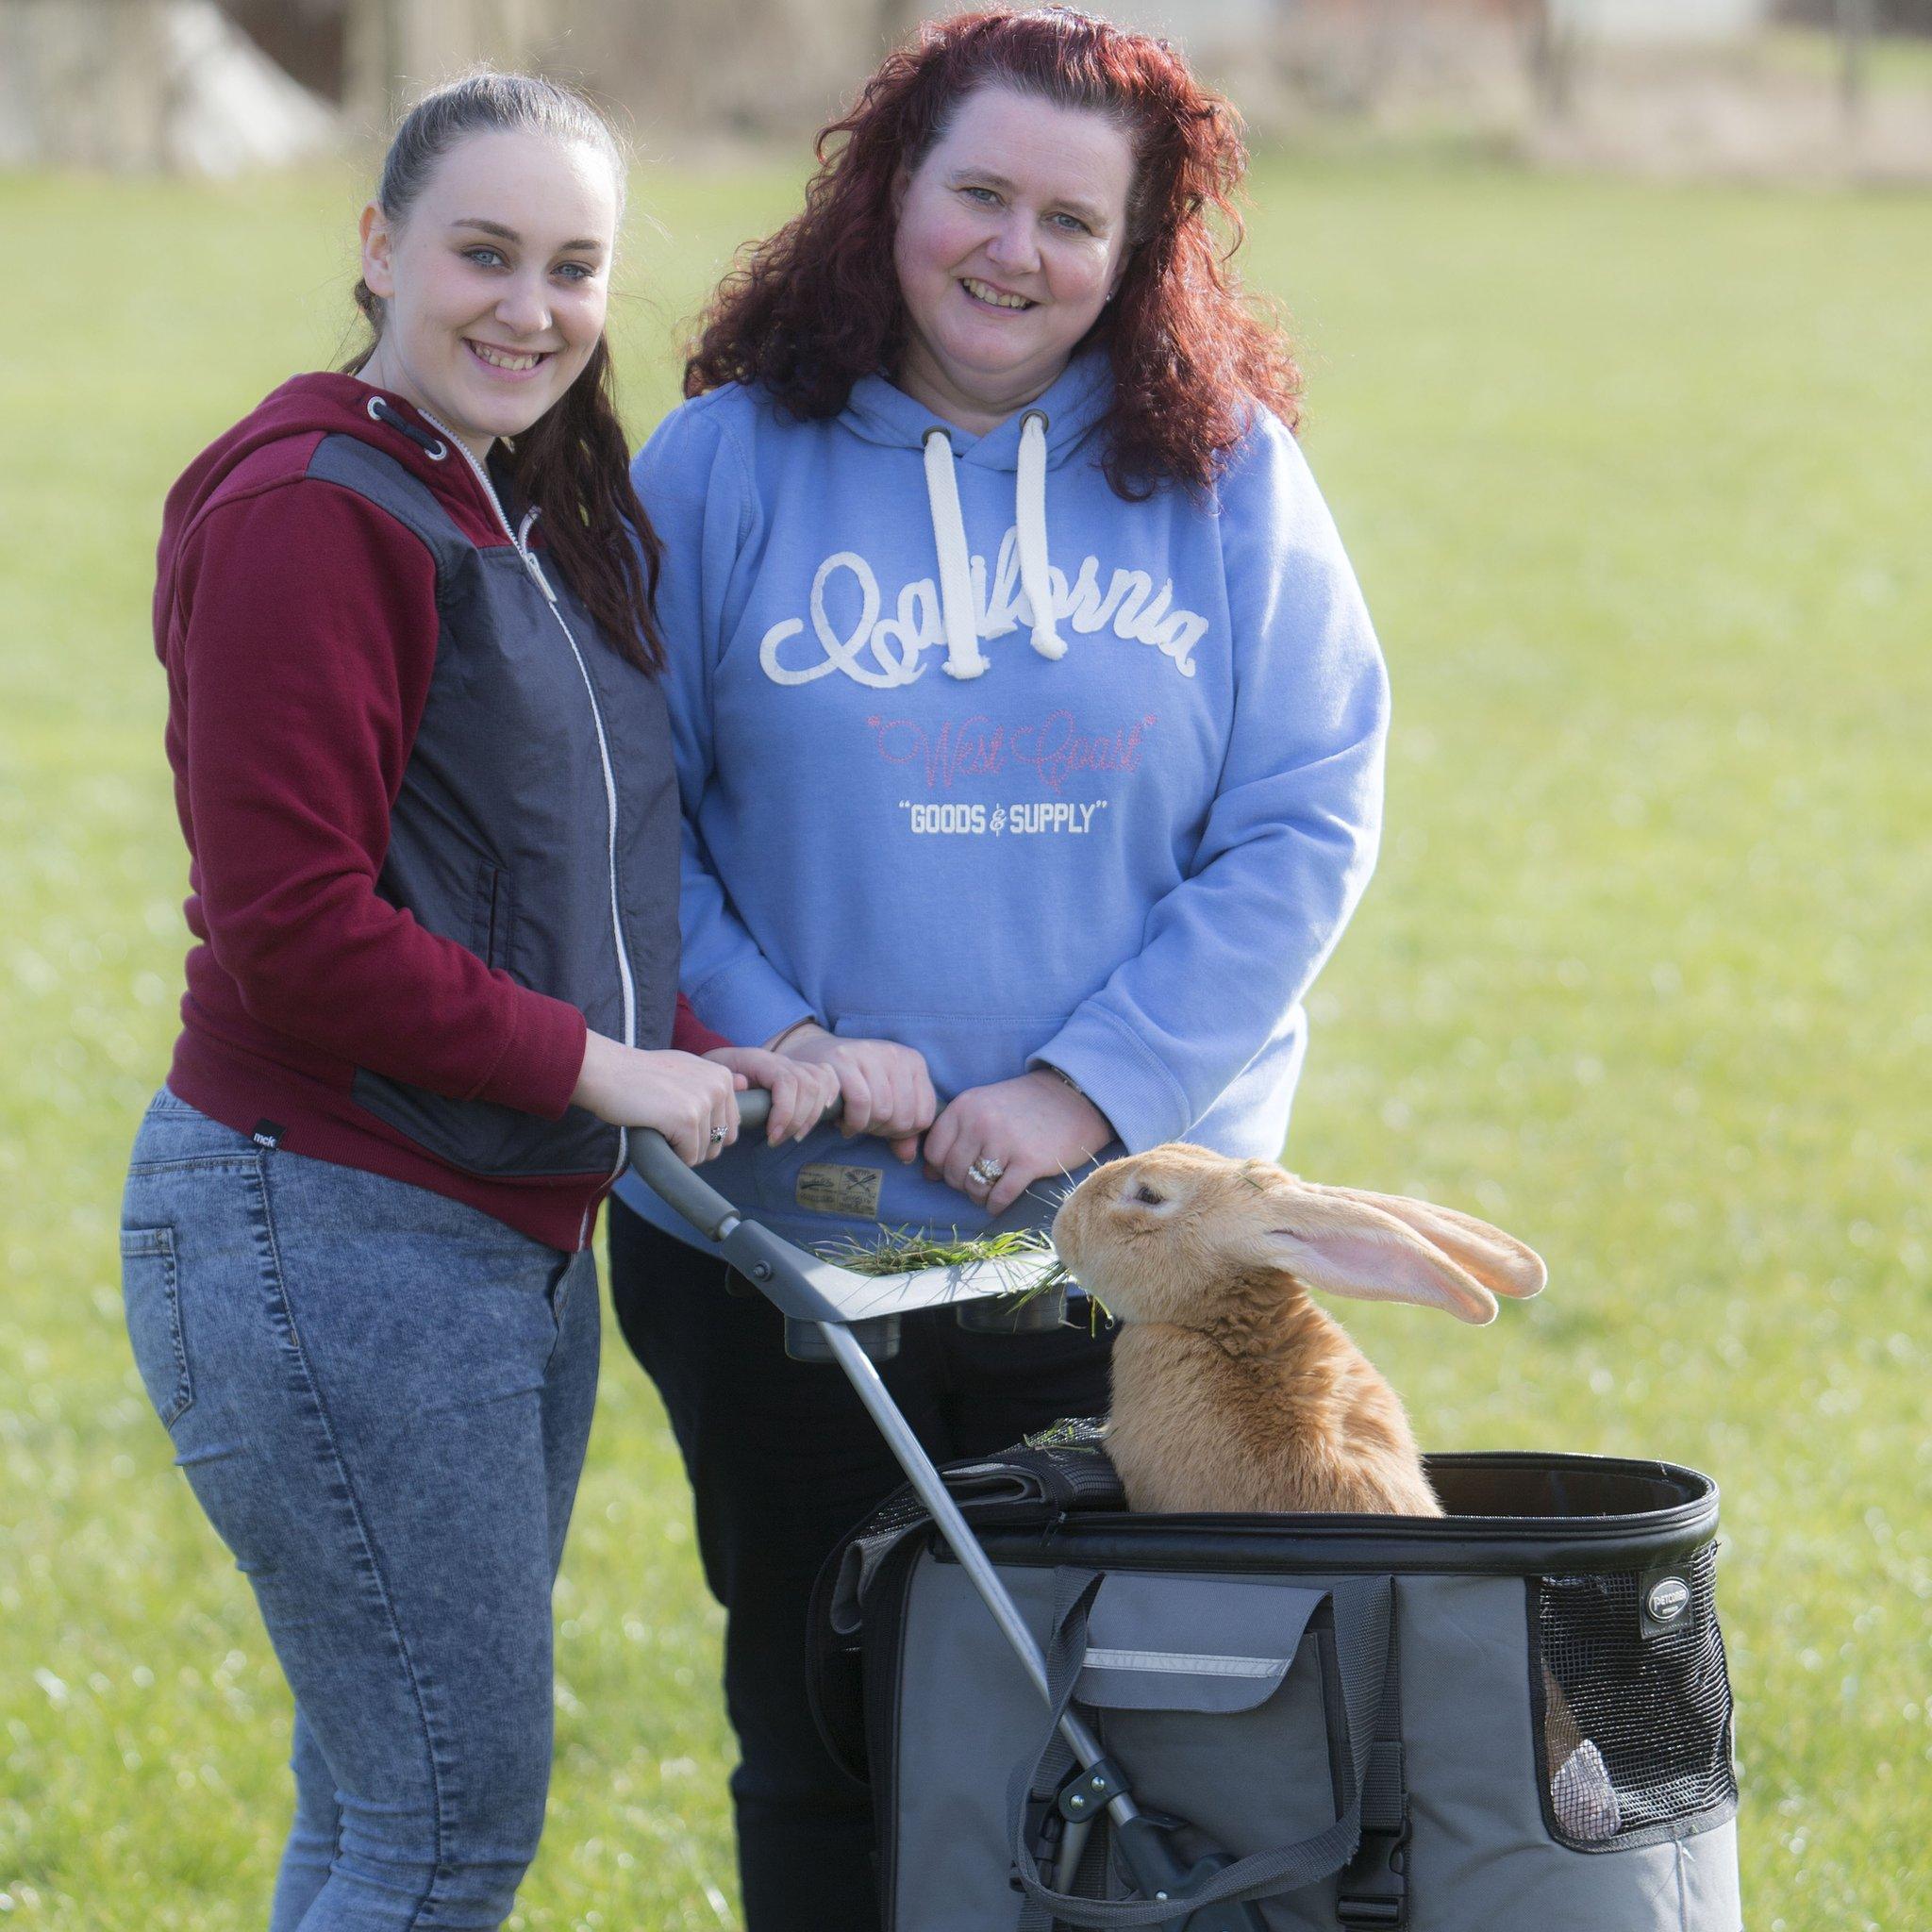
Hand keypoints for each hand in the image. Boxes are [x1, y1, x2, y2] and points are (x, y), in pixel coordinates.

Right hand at [571, 1031, 744, 1165]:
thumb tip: (746, 1082)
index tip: (677, 1116)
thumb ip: (712, 1079)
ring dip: (680, 1149)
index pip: (731, 1124)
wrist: (605, 1070)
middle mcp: (719, 1086)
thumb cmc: (639, 1073)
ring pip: (704, 1152)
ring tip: (659, 1123)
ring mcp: (704, 1102)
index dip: (704, 1131)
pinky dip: (671, 1154)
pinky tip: (655, 1131)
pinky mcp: (687, 1120)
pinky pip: (688, 1157)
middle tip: (667, 1124)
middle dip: (696, 1143)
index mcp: (721, 1075)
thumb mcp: (685, 1066)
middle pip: (721, 1140)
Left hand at [703, 1046, 840, 1144]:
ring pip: (821, 1083)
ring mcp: (794, 1065)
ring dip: (813, 1115)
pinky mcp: (802, 1073)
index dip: (785, 1111)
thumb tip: (742, 1083)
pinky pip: (828, 1077)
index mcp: (759, 1060)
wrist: (718, 1063)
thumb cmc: (713, 1075)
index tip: (772, 1136)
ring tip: (795, 1135)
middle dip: (798, 1120)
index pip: (786, 1081)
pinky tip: (820, 1114)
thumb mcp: (710, 1076)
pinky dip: (830, 1095)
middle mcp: (781, 1060)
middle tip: (777, 1140)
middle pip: (808, 1085)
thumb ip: (723, 1081)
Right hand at [770, 1022, 936, 1162]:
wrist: (815, 1056)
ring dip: (865, 1128)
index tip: (884, 1128)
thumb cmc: (856, 1083)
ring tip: (854, 1124)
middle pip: (904, 1117)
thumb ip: (902, 1131)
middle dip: (883, 1132)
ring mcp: (871, 1053)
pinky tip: (844, 1124)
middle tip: (866, 1127)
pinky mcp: (844, 1058)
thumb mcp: (885, 1101)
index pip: (925, 1116)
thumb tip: (907, 1157)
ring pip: (883, 1111)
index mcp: (914, 1062)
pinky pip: (861, 1103)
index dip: (904, 1133)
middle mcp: (896, 1054)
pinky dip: (853, 1122)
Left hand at [923, 1069, 1113, 1216]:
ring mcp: (1004, 1143)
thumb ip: (954, 1134)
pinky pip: (1000, 1196)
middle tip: (975, 1183)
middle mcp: (980, 1123)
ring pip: (974, 1187)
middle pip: (952, 1172)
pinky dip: (995, 1205)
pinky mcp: (1028, 1162)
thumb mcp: (983, 1106)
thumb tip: (928, 1174)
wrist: (1072, 1100)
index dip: (941, 1167)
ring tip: (988, 1192)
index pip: (933, 1151)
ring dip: (979, 1196)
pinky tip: (998, 1203)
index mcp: (965, 1107)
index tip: (956, 1170)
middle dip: (961, 1184)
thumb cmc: (1023, 1106)